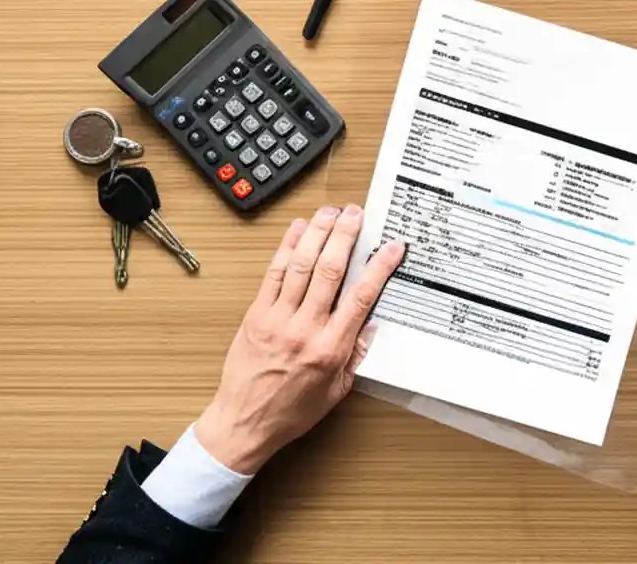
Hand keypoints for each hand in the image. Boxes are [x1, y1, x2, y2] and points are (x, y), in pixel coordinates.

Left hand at [194, 204, 404, 474]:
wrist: (243, 423)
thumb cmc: (290, 411)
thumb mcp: (337, 390)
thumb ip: (356, 354)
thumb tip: (370, 322)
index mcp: (330, 348)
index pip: (361, 297)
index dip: (379, 267)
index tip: (392, 247)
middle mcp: (304, 328)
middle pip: (330, 271)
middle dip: (346, 236)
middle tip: (356, 214)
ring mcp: (277, 319)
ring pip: (301, 265)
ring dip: (317, 234)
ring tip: (330, 212)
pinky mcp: (256, 315)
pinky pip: (273, 274)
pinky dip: (286, 248)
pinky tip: (298, 230)